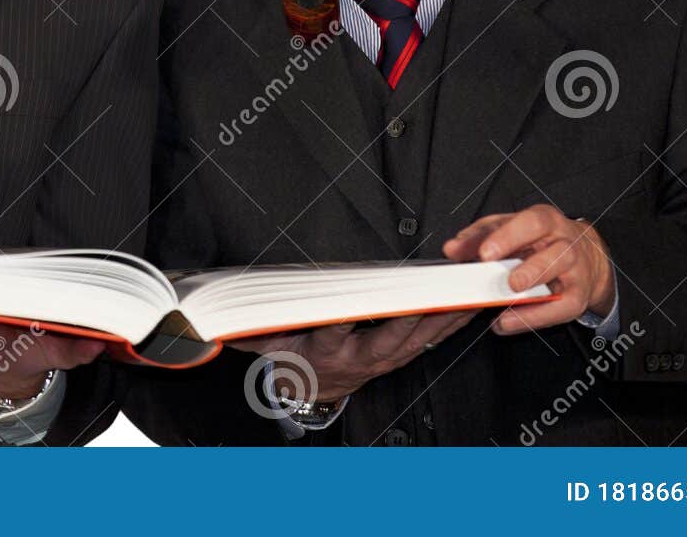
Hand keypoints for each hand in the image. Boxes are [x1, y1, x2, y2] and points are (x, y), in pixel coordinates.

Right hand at [227, 311, 476, 400]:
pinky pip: (430, 341)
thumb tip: (217, 324)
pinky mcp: (400, 358)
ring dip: (442, 317)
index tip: (350, 302)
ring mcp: (384, 360)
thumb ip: (247, 331)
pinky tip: (469, 307)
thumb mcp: (267, 346)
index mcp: (325, 352)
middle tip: (431, 294)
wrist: (313, 393)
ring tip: (464, 292)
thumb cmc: (293, 361)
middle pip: (389, 337)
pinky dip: (450, 323)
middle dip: (412, 316)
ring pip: (418, 339)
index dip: (341, 317)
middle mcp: (359, 359)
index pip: (332, 331)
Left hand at [443, 204, 614, 333]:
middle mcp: (565, 243)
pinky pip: (559, 309)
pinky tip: (508, 321)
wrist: (586, 258)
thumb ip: (479, 236)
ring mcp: (575, 271)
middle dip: (530, 269)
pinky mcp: (577, 298)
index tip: (484, 254)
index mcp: (546, 221)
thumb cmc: (539, 241)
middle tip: (506, 282)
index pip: (531, 223)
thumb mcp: (508, 229)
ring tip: (505, 301)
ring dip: (533, 292)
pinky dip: (533, 318)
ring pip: (560, 281)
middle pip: (554, 253)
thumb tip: (451, 248)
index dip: (508, 238)